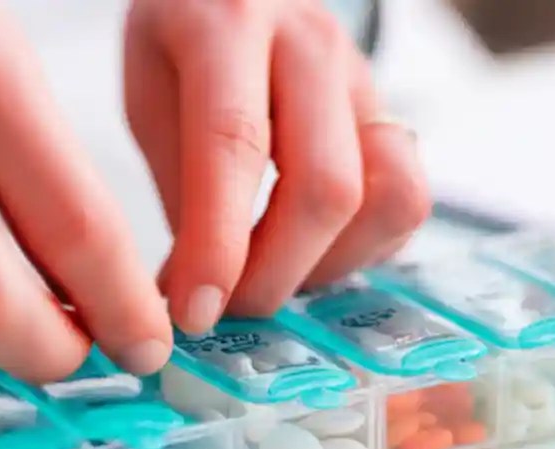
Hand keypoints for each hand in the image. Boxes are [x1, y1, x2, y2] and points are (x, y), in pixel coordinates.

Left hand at [125, 0, 430, 331]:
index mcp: (232, 22)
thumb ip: (180, 181)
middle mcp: (313, 44)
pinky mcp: (392, 117)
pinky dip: (361, 250)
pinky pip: (405, 202)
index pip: (236, 144)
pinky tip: (308, 257)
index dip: (218, 244)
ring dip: (328, 267)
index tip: (193, 313)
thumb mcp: (149, 91)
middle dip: (273, 275)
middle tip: (225, 310)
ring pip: (388, 200)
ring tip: (270, 280)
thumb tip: (199, 289)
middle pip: (326, 187)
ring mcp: (365, 81)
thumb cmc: (184, 40)